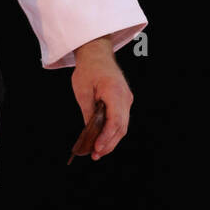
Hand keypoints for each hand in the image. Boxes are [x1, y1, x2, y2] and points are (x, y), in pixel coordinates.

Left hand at [71, 35, 132, 158]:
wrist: (97, 54)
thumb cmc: (88, 70)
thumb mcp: (82, 91)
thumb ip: (88, 112)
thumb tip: (89, 133)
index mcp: (114, 92)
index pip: (115, 121)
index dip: (106, 137)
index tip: (96, 148)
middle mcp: (125, 97)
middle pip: (121, 127)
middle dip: (109, 143)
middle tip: (95, 156)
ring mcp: (127, 99)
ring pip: (123, 126)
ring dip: (111, 140)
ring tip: (98, 152)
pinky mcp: (124, 101)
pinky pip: (121, 120)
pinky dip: (113, 131)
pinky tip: (103, 140)